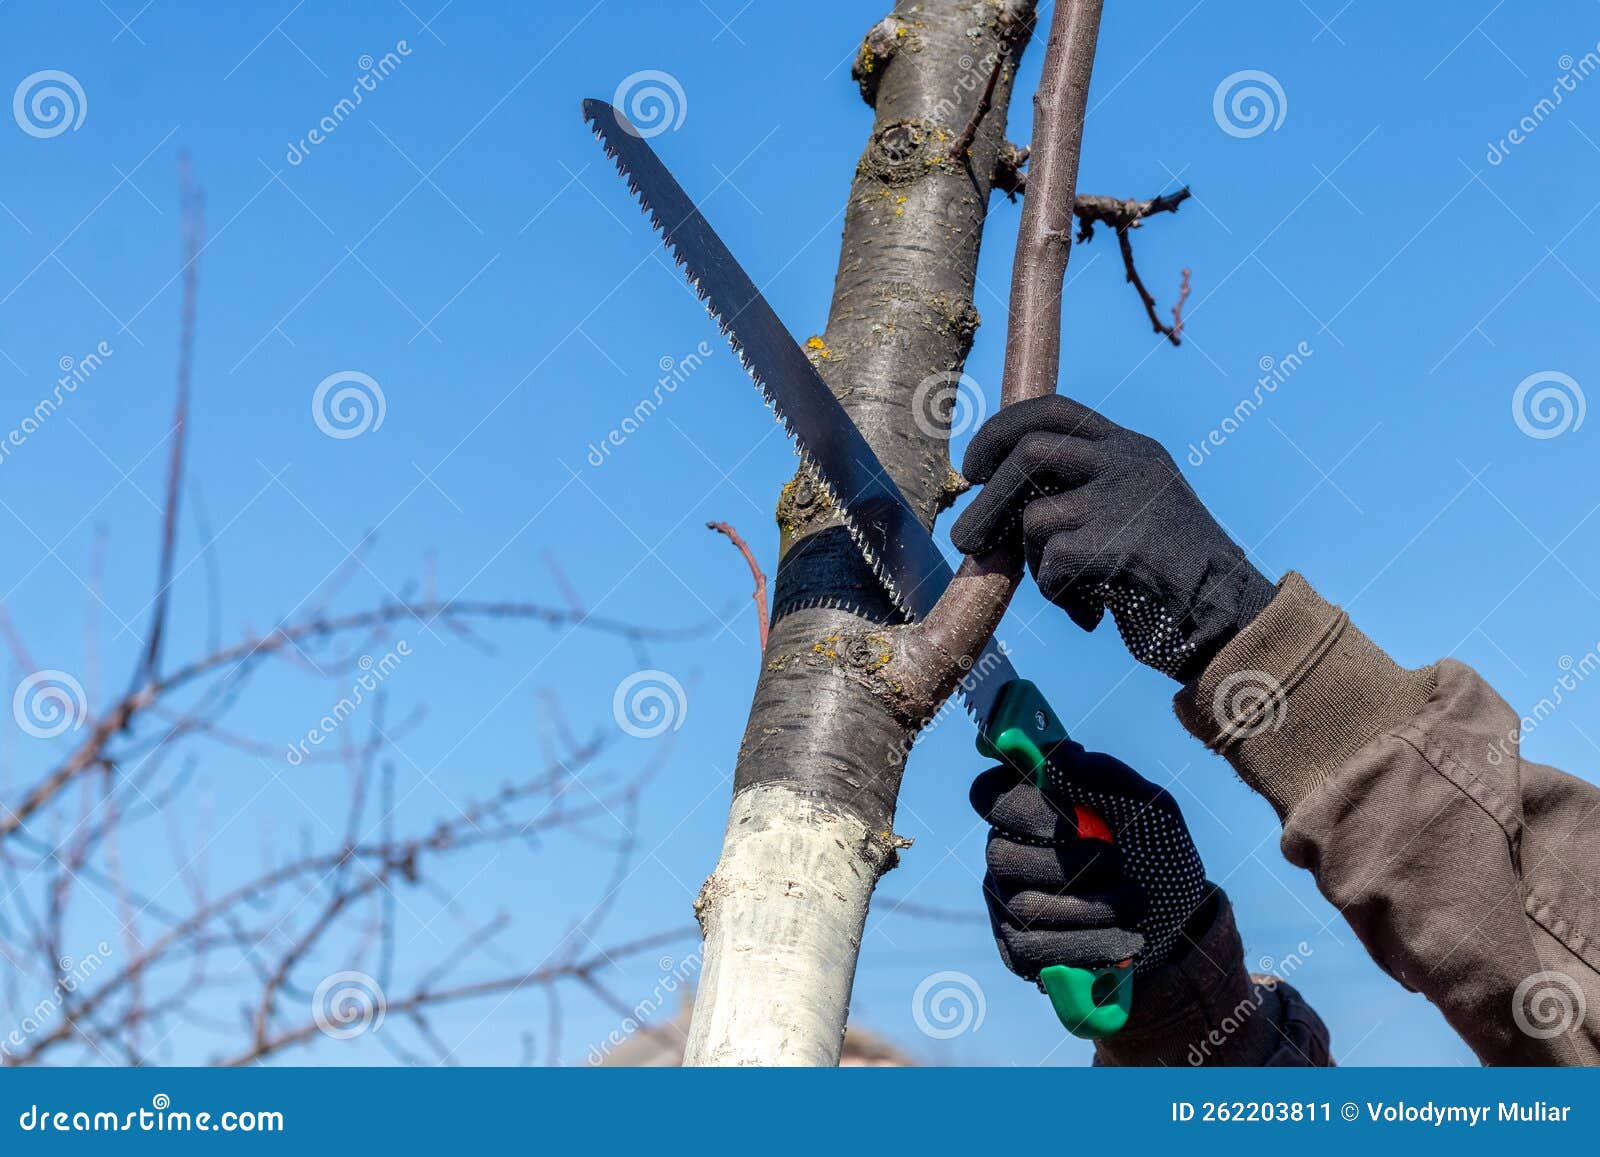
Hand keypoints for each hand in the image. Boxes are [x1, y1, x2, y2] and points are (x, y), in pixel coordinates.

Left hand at [951, 395, 1275, 680]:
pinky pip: (1053, 565)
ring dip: (1031, 562)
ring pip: (1035, 516)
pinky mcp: (1121, 543)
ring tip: (1060, 587)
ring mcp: (1126, 499)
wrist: (1228, 619)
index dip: (1000, 431)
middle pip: (1029, 449)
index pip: (1054, 410)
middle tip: (964, 538)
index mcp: (1130, 448)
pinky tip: (1089, 612)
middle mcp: (1128, 462)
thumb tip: (990, 507)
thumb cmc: (1167, 576)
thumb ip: (1075, 497)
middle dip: (985, 499)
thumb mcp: (1126, 514)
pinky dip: (1058, 594)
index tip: (972, 467)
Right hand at [970, 739, 1209, 978]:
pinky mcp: (1019, 949)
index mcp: (1028, 808)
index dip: (1022, 805)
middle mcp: (1006, 851)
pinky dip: (1088, 946)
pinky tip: (1124, 939)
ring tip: (1136, 902)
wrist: (1179, 918)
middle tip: (1121, 862)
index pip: (988, 795)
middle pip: (1003, 855)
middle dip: (1071, 863)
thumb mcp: (1150, 806)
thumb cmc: (1155, 850)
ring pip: (1024, 907)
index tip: (1077, 817)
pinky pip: (1034, 951)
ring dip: (1091, 908)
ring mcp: (1007, 902)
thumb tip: (1061, 756)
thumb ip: (1107, 776)